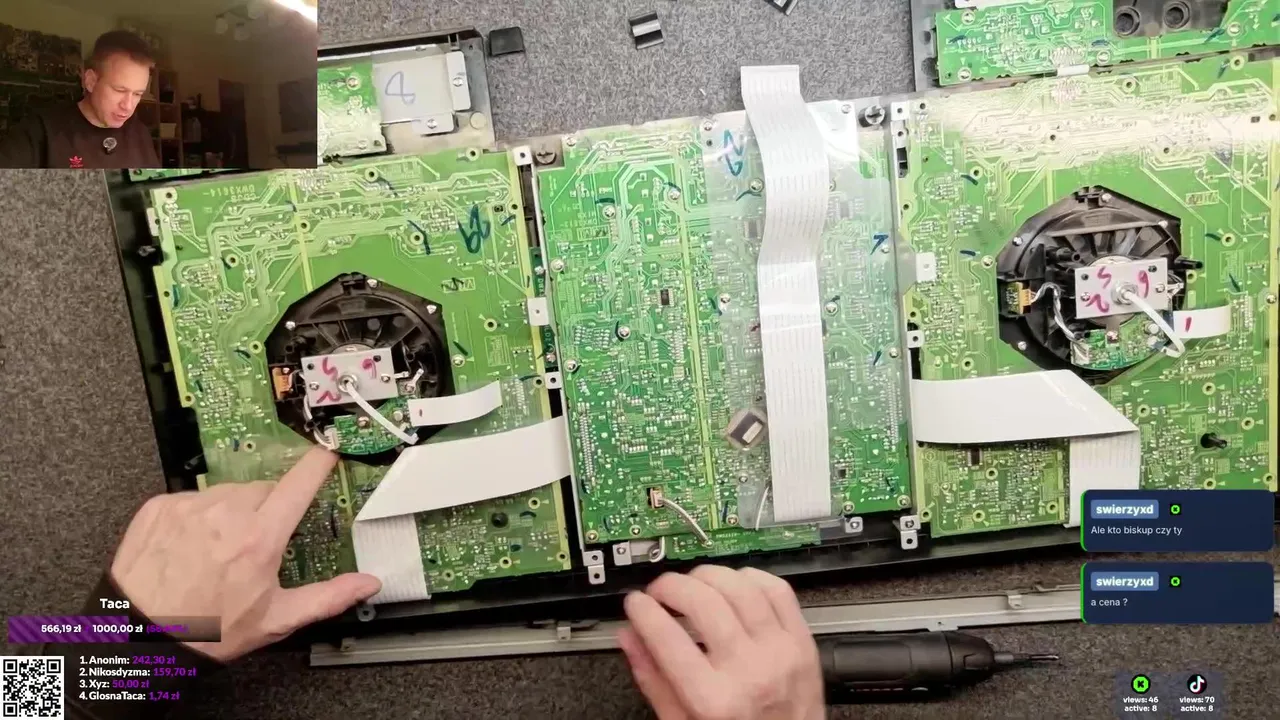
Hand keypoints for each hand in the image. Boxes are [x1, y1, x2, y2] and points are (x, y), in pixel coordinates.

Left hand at [109, 447, 380, 661]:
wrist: (137, 639)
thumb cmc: (207, 631)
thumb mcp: (276, 619)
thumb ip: (328, 597)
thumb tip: (367, 584)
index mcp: (260, 537)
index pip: (300, 482)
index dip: (319, 463)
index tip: (328, 451)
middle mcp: (226, 513)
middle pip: (263, 490)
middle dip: (268, 509)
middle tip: (258, 543)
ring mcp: (189, 506)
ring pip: (227, 493)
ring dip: (232, 511)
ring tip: (219, 550)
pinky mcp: (159, 506)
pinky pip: (191, 500)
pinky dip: (197, 517)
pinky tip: (190, 547)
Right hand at [618, 566, 824, 719]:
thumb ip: (654, 681)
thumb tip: (630, 637)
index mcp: (714, 701)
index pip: (668, 638)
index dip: (643, 611)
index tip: (635, 603)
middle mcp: (749, 672)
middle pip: (703, 603)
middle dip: (671, 586)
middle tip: (659, 590)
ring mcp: (780, 652)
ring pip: (740, 588)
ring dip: (708, 575)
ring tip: (692, 583)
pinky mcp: (802, 641)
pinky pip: (777, 590)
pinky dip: (750, 578)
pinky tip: (733, 584)